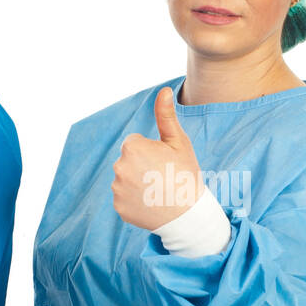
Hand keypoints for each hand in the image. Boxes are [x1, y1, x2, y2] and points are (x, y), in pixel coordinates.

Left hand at [112, 86, 203, 230]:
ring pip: (125, 179)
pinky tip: (151, 203)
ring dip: (137, 182)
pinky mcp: (118, 206)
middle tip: (163, 177)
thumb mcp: (179, 142)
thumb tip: (165, 91)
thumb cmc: (185, 174)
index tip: (164, 162)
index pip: (135, 143)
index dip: (151, 151)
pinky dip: (135, 200)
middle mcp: (119, 166)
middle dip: (142, 166)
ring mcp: (117, 189)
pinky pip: (124, 198)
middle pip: (128, 160)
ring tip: (158, 191)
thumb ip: (166, 116)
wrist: (188, 214)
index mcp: (132, 147)